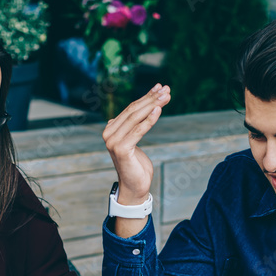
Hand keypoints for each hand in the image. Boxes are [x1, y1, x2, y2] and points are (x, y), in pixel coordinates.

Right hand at [102, 84, 170, 203]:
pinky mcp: (121, 149)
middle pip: (133, 111)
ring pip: (136, 118)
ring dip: (153, 105)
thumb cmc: (137, 165)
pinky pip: (138, 131)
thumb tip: (144, 107)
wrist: (134, 187)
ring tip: (166, 96)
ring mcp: (113, 141)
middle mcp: (109, 133)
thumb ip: (134, 126)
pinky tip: (158, 110)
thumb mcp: (135, 141)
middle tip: (167, 90)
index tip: (161, 88)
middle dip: (151, 98)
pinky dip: (149, 120)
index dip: (146, 97)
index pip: (130, 109)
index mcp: (111, 129)